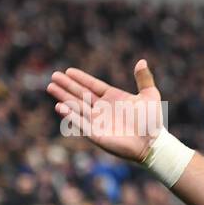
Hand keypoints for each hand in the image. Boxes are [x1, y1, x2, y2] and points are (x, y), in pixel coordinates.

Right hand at [46, 60, 163, 162]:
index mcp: (113, 98)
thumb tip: (142, 61)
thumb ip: (144, 79)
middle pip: (81, 94)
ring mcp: (98, 121)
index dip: (80, 78)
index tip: (68, 71)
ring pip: (77, 107)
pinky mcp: (96, 134)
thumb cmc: (152, 121)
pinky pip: (80, 123)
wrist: (153, 142)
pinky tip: (60, 107)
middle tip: (53, 76)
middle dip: (67, 86)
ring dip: (64, 98)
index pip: (92, 85)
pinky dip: (70, 116)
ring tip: (51, 88)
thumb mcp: (150, 96)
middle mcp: (103, 108)